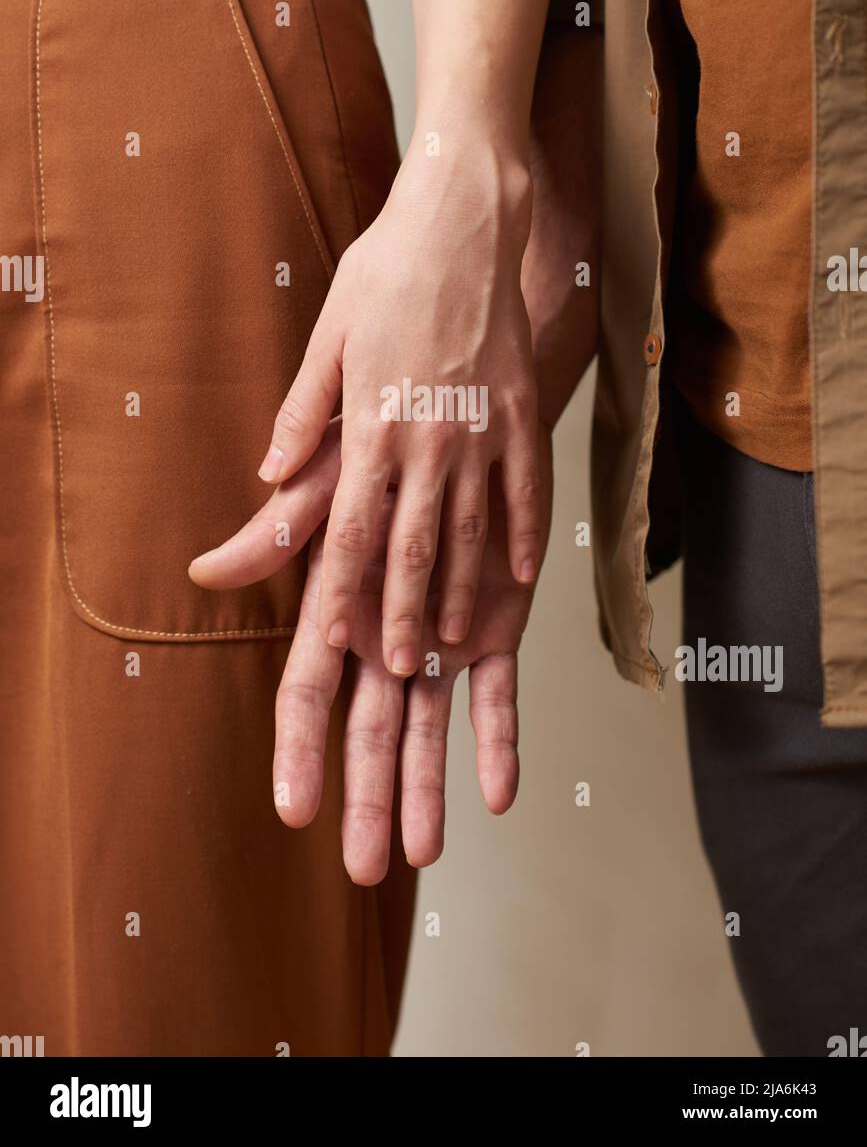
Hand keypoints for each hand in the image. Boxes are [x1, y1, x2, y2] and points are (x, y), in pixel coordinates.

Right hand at [190, 418, 552, 883]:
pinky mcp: (496, 636)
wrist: (468, 425)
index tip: (295, 812)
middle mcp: (386, 643)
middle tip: (364, 870)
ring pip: (432, 732)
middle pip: (371, 734)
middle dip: (369, 798)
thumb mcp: (326, 488)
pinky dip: (500, 744)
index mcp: (337, 616)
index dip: (301, 752)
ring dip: (428, 791)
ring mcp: (442, 646)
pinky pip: (498, 698)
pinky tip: (499, 795)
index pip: (309, 696)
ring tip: (424, 853)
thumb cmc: (382, 455)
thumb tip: (202, 572)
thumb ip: (278, 534)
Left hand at [254, 145, 542, 682]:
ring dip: (463, 591)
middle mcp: (428, 438)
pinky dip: (525, 535)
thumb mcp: (327, 335)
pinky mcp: (520, 412)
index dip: (343, 589)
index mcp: (372, 423)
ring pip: (472, 531)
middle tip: (403, 668)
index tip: (333, 639)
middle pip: (416, 546)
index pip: (351, 528)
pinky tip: (521, 575)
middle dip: (406, 613)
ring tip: (455, 641)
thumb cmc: (386, 272)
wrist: (463, 220)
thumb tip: (269, 473)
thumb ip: (303, 412)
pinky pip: (527, 489)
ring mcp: (482, 429)